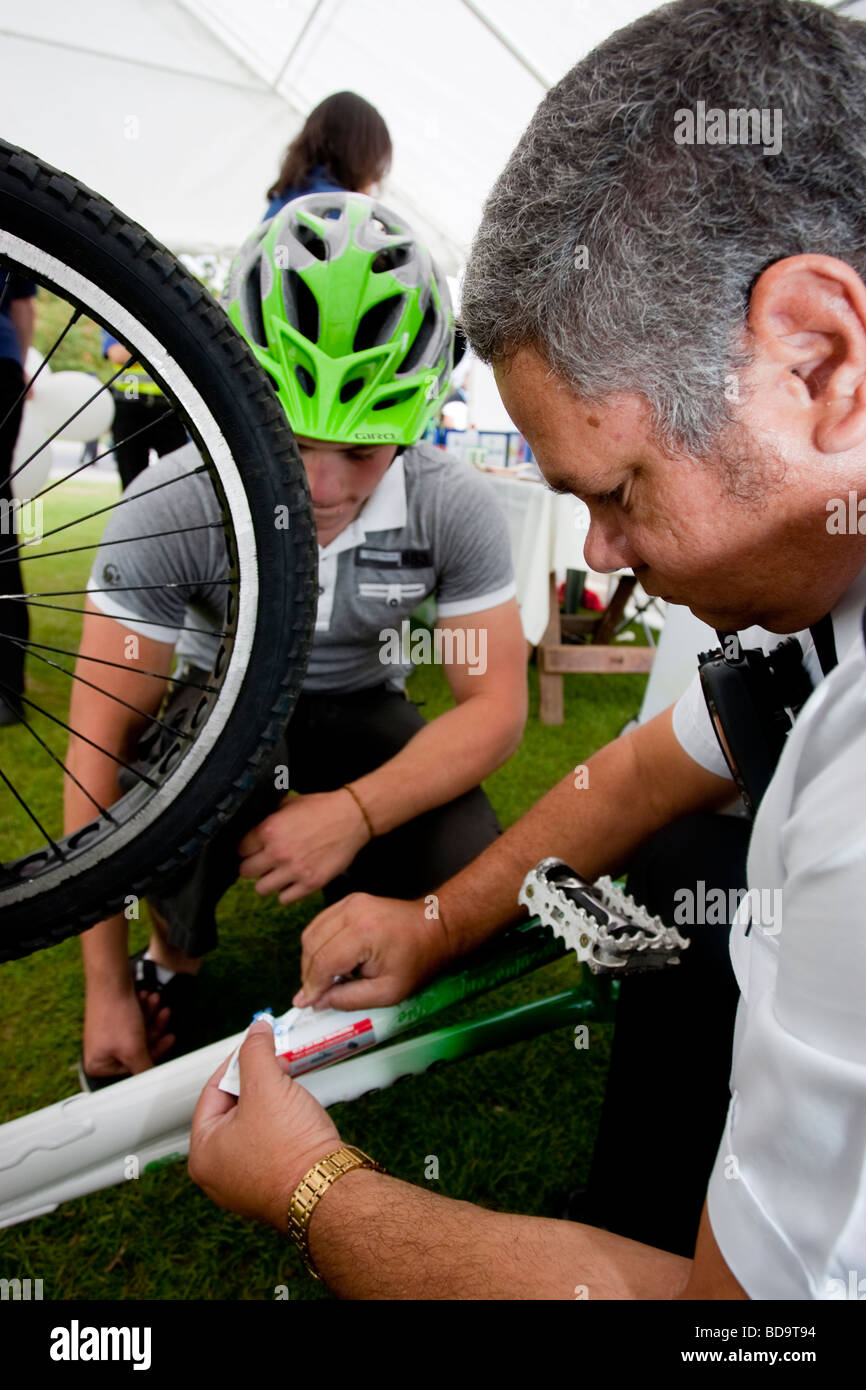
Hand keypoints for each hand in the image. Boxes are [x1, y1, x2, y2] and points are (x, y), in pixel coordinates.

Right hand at [83, 979, 174, 1077]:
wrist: (110, 979)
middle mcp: (101, 1052)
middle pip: (138, 1048)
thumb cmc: (114, 1013)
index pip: (134, 1068)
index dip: (154, 1052)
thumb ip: (144, 1069)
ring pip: (139, 1032)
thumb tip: (153, 1084)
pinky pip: (135, 1020)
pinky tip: (148, 999)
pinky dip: (144, 1010)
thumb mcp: (133, 1049)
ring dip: (151, 1016)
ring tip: (157, 1003)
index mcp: (98, 1065)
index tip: (168, 1040)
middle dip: (154, 1028)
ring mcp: (108, 1035)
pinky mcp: (115, 1020)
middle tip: (165, 1015)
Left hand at [188, 1021, 341, 1228]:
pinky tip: (297, 1114)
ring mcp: (244, 1183)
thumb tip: (256, 1030)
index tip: (255, 1046)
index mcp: (203, 1152)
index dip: (236, 1063)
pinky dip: (281, 1124)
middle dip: (257, 1081)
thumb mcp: (267, 1086)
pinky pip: (269, 1144)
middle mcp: (218, 1173)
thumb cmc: (290, 1150)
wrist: (328, 1191)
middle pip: (232, 1109)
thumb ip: (256, 1052)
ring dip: (271, 1101)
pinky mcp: (271, 1186)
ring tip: (290, 1086)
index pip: (212, 1091)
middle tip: (277, 1065)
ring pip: (252, 1126)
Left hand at [238, 789, 370, 904]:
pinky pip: (284, 899)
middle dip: (253, 866)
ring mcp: (294, 870)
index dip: (247, 849)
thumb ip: (267, 817)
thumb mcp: (288, 804)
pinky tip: (292, 880)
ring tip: (277, 873)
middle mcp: (278, 852)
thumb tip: (249, 827)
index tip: (254, 850)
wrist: (352, 818)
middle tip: (264, 862)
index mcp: (269, 830)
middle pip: (246, 871)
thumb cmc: (321, 808)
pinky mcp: (310, 883)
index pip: (240, 850)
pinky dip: (286, 892)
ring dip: (267, 881)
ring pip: (261, 889)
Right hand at [294, 893, 451, 1010]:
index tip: (307, 1004)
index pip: (322, 962)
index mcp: (363, 933)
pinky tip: (332, 961)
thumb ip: (349, 999)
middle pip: (312, 945)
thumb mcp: (388, 992)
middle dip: (309, 974)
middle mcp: (352, 912)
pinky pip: (320, 924)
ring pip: (311, 933)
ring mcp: (349, 903)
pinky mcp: (349, 901)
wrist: (435, 928)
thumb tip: (317, 1002)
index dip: (312, 986)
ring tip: (326, 979)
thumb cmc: (418, 960)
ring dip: (311, 959)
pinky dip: (318, 944)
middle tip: (316, 995)